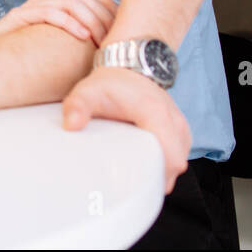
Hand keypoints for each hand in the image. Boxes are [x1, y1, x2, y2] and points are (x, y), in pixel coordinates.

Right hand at [0, 0, 117, 46]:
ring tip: (99, 40)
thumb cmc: (22, 55)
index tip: (121, 31)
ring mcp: (33, 7)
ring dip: (91, 20)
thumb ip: (76, 41)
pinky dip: (70, 22)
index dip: (111, 10)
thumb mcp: (55, 46)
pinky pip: (50, 12)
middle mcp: (46, 1)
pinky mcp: (21, 15)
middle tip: (113, 39)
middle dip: (104, 16)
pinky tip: (82, 36)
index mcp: (57, 5)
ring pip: (72, 2)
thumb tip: (108, 51)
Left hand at [62, 66, 190, 194]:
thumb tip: (71, 125)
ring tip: (134, 175)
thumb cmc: (110, 82)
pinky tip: (144, 165)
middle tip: (127, 183)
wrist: (128, 68)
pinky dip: (164, 164)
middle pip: (175, 165)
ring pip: (179, 163)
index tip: (132, 182)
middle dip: (155, 178)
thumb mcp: (88, 90)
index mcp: (155, 113)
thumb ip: (77, 106)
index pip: (170, 157)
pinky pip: (178, 156)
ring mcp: (180, 127)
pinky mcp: (180, 132)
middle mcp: (174, 120)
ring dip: (160, 172)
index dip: (155, 175)